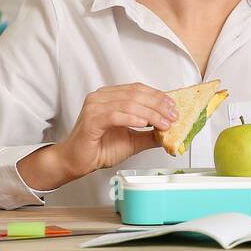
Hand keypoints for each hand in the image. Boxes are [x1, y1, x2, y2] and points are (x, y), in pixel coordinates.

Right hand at [55, 84, 178, 180]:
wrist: (77, 161)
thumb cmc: (99, 148)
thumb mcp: (132, 140)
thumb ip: (150, 134)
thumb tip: (170, 132)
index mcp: (111, 96)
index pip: (139, 89)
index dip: (158, 96)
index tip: (174, 107)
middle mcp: (102, 97)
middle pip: (136, 94)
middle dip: (158, 105)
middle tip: (173, 116)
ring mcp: (94, 106)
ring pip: (128, 103)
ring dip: (150, 113)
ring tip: (164, 123)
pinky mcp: (91, 119)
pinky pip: (114, 115)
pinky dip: (131, 118)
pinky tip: (144, 124)